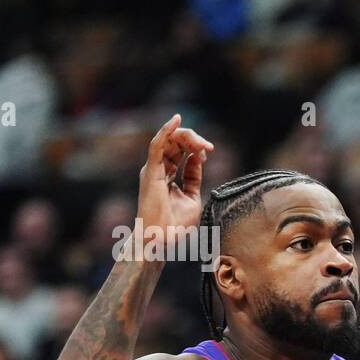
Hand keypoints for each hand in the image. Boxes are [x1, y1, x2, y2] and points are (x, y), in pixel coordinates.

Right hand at [137, 114, 214, 241]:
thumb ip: (194, 178)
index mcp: (167, 175)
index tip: (209, 151)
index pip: (181, 153)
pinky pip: (157, 145)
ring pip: (168, 141)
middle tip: (209, 146)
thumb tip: (199, 159)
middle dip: (193, 140)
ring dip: (186, 136)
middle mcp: (158, 169)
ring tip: (202, 142)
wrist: (162, 239)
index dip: (196, 148)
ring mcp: (153, 169)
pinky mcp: (151, 171)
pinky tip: (176, 120)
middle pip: (175, 144)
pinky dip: (166, 131)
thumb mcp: (193, 198)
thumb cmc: (175, 225)